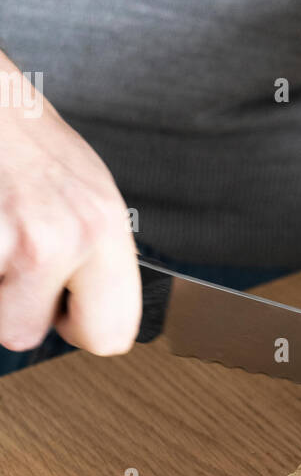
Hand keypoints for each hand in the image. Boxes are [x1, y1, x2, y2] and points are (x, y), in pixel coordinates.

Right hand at [0, 54, 140, 354]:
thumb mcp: (88, 193)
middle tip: (16, 263)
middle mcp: (64, 236)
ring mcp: (14, 241)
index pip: (109, 334)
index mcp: (104, 226)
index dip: (78, 327)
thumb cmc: (26, 139)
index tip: (64, 308)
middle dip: (15, 312)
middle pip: (27, 336)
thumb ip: (96, 256)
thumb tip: (95, 310)